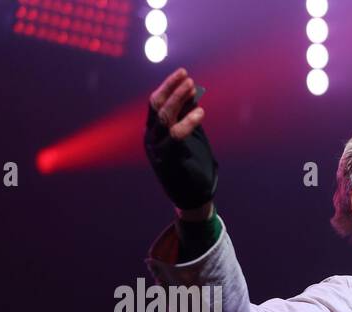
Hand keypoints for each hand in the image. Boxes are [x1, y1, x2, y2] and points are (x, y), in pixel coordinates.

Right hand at [145, 67, 218, 214]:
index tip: (183, 74)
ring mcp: (157, 149)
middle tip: (188, 79)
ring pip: (163, 118)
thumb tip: (194, 93)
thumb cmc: (193, 166)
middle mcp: (151, 137)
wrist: (193, 197)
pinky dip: (188, 122)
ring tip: (193, 89)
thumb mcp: (191, 136)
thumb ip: (188, 117)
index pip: (156, 102)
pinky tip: (200, 113)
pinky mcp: (167, 160)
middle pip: (157, 106)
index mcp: (154, 130)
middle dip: (172, 90)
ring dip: (178, 100)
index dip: (169, 86)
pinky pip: (175, 136)